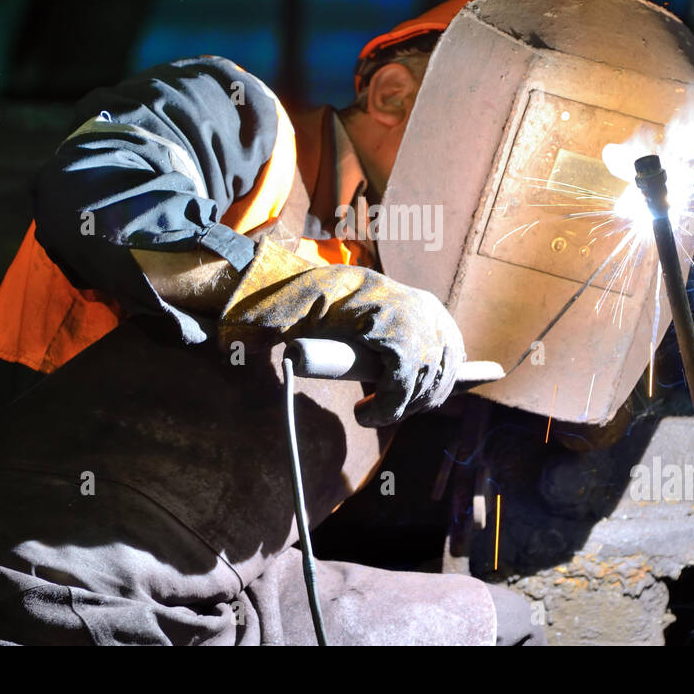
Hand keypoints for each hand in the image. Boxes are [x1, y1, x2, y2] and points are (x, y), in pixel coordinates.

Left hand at [219, 240, 464, 424]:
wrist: (333, 280)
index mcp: (390, 311)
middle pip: (430, 379)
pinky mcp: (441, 320)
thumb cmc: (310, 296)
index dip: (389, 405)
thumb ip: (267, 325)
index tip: (360, 413)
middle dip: (405, 405)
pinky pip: (452, 362)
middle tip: (371, 411)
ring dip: (420, 397)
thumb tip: (241, 352)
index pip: (406, 374)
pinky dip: (437, 382)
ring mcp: (435, 316)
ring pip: (443, 374)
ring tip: (387, 403)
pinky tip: (413, 393)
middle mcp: (421, 311)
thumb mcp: (287, 307)